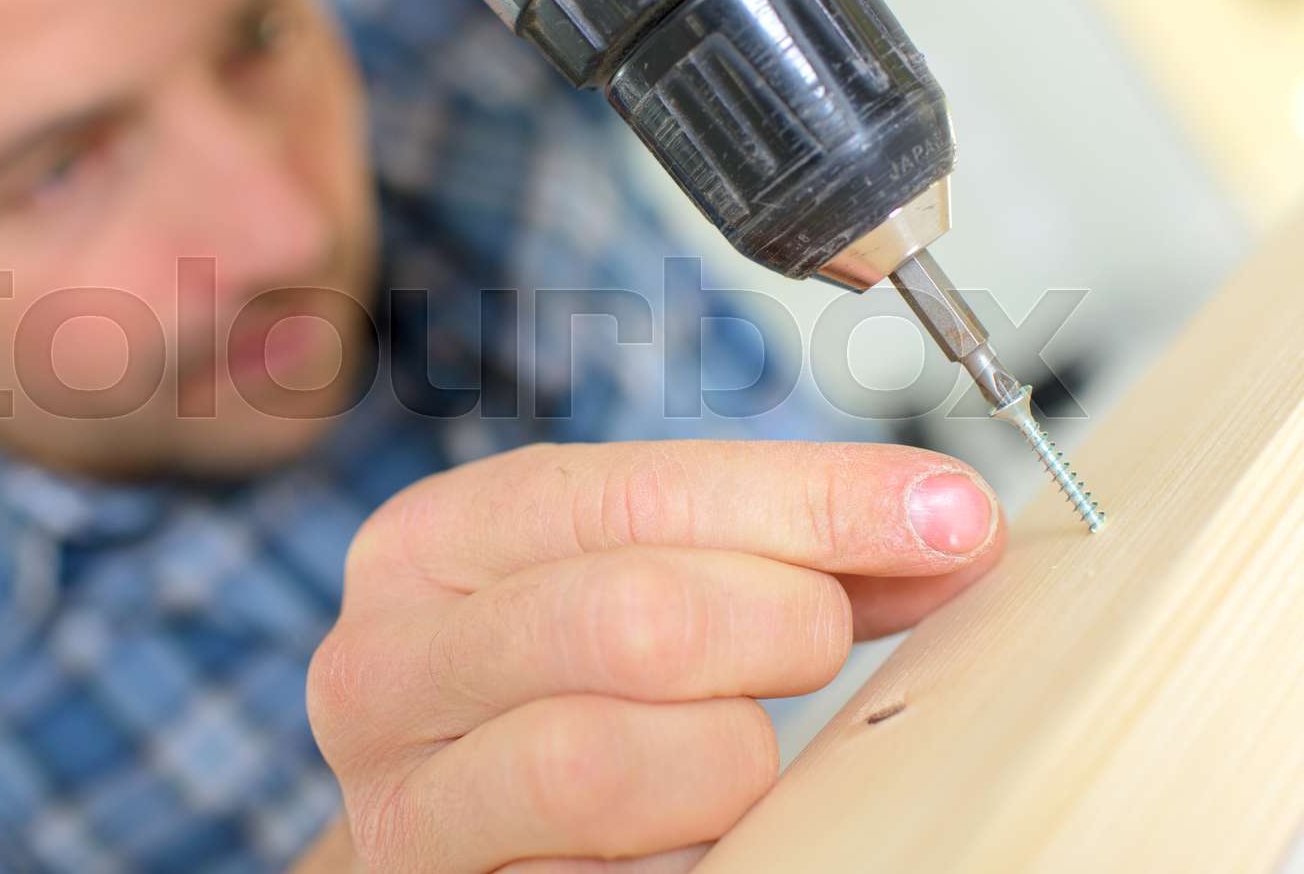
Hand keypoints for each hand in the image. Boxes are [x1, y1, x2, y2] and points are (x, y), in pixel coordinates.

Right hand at [307, 440, 1004, 871]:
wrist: (444, 813)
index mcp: (430, 545)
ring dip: (732, 760)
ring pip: (614, 765)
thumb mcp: (624, 573)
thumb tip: (948, 526)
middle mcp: (386, 668)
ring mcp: (405, 805)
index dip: (809, 501)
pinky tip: (699, 827)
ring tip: (737, 750)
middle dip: (781, 626)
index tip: (948, 517)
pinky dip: (692, 851)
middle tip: (821, 644)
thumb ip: (769, 546)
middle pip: (635, 621)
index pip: (634, 495)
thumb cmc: (550, 682)